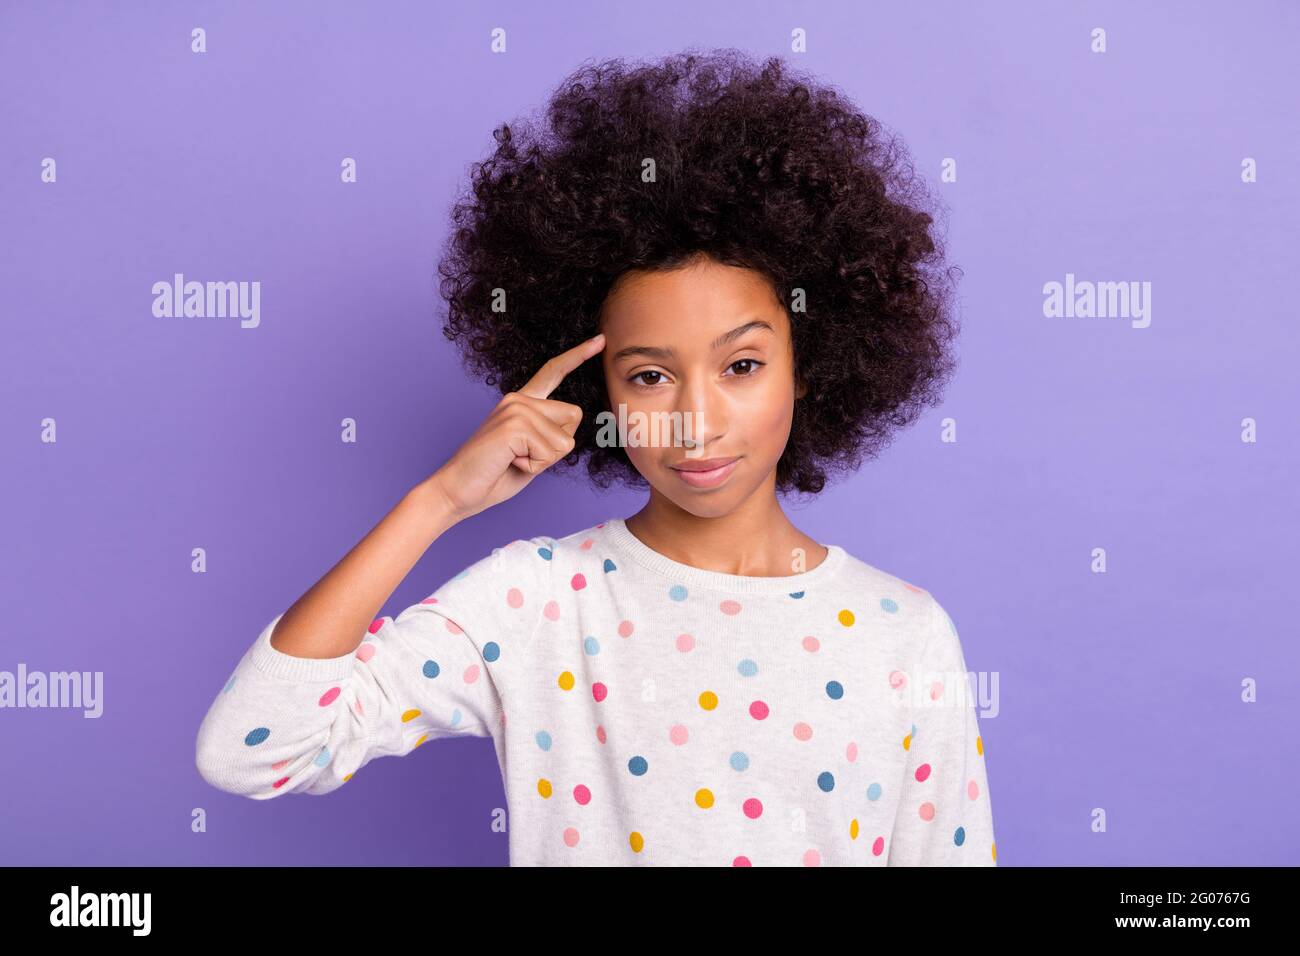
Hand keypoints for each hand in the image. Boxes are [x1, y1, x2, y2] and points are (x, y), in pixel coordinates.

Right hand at [426, 332, 604, 521]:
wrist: (458, 491)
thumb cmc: (493, 476)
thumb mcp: (531, 453)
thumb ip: (549, 436)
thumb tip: (572, 425)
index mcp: (522, 402)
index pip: (553, 372)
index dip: (578, 356)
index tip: (600, 340)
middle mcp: (519, 398)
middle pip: (574, 416)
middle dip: (558, 446)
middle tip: (522, 457)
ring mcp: (516, 408)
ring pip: (564, 440)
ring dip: (544, 460)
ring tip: (512, 460)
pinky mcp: (514, 424)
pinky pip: (551, 452)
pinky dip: (534, 466)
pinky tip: (509, 462)